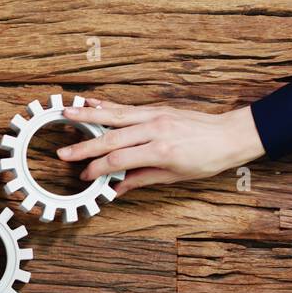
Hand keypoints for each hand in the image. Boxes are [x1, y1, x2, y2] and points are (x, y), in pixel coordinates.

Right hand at [57, 98, 265, 194]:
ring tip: (65, 113)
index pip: (119, 160)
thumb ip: (142, 179)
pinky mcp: (156, 108)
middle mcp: (155, 130)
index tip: (84, 176)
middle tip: (62, 152)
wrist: (229, 135)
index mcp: (160, 151)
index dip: (98, 169)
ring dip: (88, 116)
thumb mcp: (175, 176)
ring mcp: (155, 115)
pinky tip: (91, 103)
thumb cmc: (207, 159)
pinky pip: (126, 107)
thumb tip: (116, 189)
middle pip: (112, 138)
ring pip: (115, 116)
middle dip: (84, 146)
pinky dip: (107, 105)